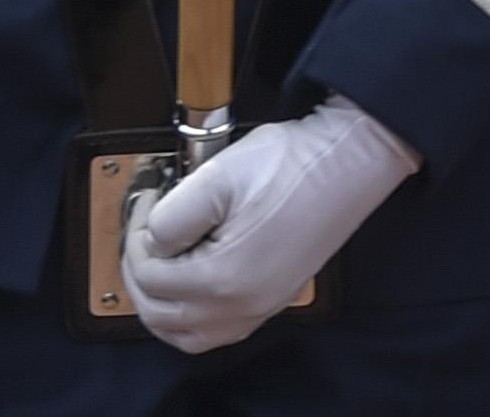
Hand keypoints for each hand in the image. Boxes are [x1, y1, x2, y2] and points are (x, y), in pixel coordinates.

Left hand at [121, 99, 415, 352]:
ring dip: (161, 307)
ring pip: (187, 334)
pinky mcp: (277, 298)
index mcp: (225, 277)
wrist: (354, 156)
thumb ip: (169, 217)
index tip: (145, 205)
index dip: (135, 237)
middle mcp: (244, 304)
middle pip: (159, 312)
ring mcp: (264, 305)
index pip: (149, 275)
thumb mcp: (216, 177)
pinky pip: (219, 332)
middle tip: (143, 235)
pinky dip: (193, 320)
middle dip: (140, 272)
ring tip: (158, 267)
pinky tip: (192, 291)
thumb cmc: (295, 161)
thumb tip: (154, 241)